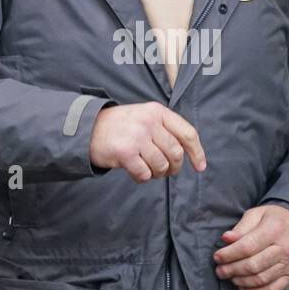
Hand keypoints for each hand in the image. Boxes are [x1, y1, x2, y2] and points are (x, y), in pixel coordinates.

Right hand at [89, 102, 206, 182]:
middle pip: (176, 152)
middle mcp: (149, 122)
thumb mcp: (145, 116)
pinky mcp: (125, 152)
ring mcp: (137, 137)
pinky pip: (145, 174)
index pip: (187, 133)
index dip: (197, 152)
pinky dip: (143, 178)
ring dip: (158, 173)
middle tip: (167, 170)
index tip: (200, 167)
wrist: (88, 128)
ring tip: (149, 169)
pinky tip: (136, 172)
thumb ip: (165, 129)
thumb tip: (189, 153)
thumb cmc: (121, 126)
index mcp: (157, 112)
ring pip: (162, 165)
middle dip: (174, 167)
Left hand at [213, 204, 288, 289]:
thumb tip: (226, 239)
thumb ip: (242, 227)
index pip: (248, 247)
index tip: (217, 257)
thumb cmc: (276, 219)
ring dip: (241, 281)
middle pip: (253, 265)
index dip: (229, 254)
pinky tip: (243, 287)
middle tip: (220, 270)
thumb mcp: (258, 214)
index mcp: (275, 229)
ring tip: (230, 277)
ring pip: (261, 279)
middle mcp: (285, 248)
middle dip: (232, 270)